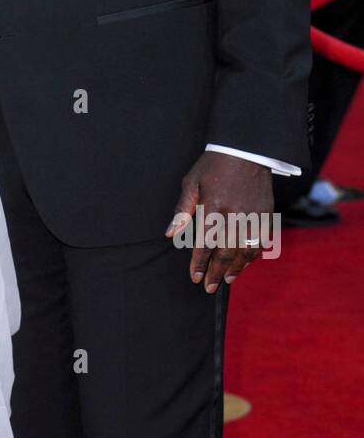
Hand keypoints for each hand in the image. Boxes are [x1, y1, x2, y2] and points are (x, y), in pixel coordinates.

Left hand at [165, 151, 273, 291]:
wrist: (247, 150)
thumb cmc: (213, 166)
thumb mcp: (192, 183)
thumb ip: (182, 210)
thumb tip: (171, 235)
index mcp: (213, 206)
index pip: (204, 243)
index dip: (199, 263)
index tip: (194, 277)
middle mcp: (234, 214)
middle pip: (225, 252)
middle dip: (216, 272)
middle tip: (209, 287)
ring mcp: (253, 215)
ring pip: (244, 250)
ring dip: (235, 268)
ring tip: (227, 280)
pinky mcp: (267, 214)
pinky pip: (260, 241)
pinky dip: (252, 255)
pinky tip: (245, 263)